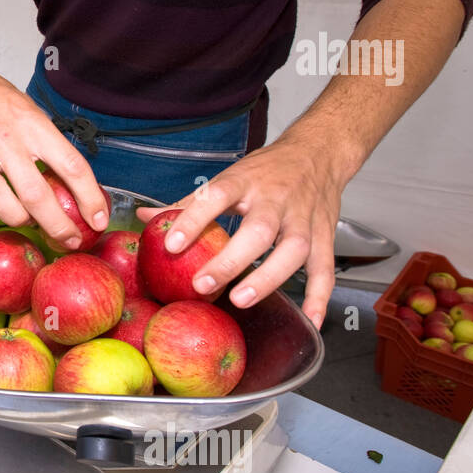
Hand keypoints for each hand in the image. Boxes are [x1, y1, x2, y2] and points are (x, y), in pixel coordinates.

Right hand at [0, 63, 109, 250]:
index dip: (90, 198)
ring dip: (20, 220)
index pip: (71, 166)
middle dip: (59, 226)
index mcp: (33, 126)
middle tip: (69, 239)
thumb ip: (50, 147)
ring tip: (29, 222)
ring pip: (1, 202)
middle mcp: (6, 141)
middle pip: (37, 195)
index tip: (98, 218)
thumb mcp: (34, 113)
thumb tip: (73, 185)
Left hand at [137, 136, 346, 328]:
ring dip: (269, 277)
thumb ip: (189, 203)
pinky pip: (326, 268)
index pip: (217, 196)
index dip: (194, 220)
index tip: (172, 244)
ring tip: (242, 299)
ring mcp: (303, 218)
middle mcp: (276, 199)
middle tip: (204, 283)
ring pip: (294, 249)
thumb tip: (147, 218)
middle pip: (258, 230)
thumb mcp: (228, 178)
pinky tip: (308, 319)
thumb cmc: (267, 171)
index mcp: (245, 181)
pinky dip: (320, 296)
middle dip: (231, 260)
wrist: (318, 153)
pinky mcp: (326, 235)